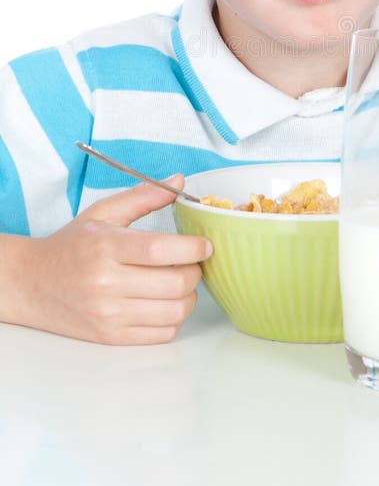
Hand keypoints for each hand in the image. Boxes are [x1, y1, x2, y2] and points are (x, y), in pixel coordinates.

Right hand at [19, 176, 212, 344]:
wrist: (32, 284)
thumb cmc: (71, 246)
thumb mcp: (103, 213)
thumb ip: (143, 197)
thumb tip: (179, 181)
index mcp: (106, 247)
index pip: (160, 250)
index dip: (193, 248)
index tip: (204, 244)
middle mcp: (107, 283)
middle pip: (175, 284)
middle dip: (196, 272)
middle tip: (194, 263)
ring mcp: (109, 314)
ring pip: (174, 312)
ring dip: (189, 296)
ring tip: (182, 282)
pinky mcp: (111, 337)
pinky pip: (162, 333)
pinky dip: (174, 318)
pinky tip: (166, 302)